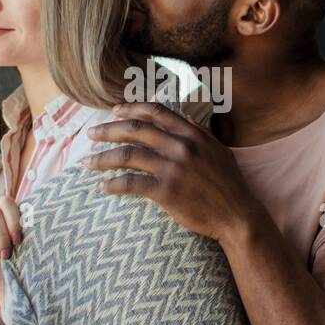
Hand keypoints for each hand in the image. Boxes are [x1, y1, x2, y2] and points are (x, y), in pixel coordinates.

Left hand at [83, 101, 264, 242]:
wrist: (237, 216)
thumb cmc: (228, 185)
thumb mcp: (217, 150)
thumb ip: (197, 132)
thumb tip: (180, 117)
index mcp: (192, 134)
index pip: (156, 112)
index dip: (131, 109)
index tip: (113, 111)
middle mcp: (181, 147)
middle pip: (135, 130)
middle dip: (108, 130)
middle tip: (91, 133)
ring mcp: (173, 169)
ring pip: (127, 155)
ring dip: (102, 157)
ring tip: (87, 161)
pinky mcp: (166, 192)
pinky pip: (131, 183)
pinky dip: (113, 184)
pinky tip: (103, 186)